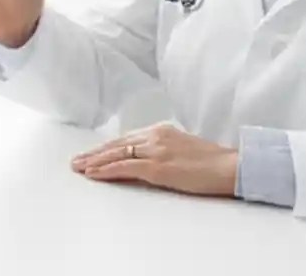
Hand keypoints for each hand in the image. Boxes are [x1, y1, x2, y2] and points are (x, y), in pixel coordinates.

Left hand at [70, 123, 237, 196]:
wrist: (229, 166)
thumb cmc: (212, 162)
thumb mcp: (183, 150)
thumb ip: (163, 151)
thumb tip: (147, 162)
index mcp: (161, 131)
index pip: (126, 138)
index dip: (107, 147)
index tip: (92, 153)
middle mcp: (155, 136)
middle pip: (117, 144)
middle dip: (95, 153)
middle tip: (76, 160)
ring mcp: (155, 150)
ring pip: (116, 154)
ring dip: (95, 162)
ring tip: (79, 168)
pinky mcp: (157, 166)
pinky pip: (124, 167)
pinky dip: (106, 170)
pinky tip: (93, 174)